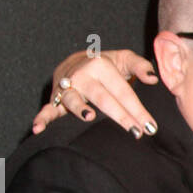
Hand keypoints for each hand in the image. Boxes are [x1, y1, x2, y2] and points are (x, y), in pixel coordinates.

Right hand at [33, 49, 158, 134]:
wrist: (76, 62)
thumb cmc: (105, 65)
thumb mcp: (124, 59)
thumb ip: (140, 66)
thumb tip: (153, 79)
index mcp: (101, 66)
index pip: (123, 91)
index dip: (138, 109)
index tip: (150, 126)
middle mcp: (83, 76)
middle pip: (103, 98)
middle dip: (121, 116)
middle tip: (136, 133)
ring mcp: (68, 88)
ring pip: (75, 101)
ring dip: (79, 109)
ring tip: (89, 117)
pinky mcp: (55, 99)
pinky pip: (48, 109)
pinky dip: (42, 118)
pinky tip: (39, 129)